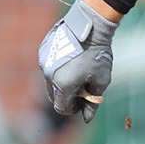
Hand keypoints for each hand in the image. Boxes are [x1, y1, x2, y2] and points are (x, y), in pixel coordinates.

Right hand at [38, 0, 117, 121]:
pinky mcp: (43, 50)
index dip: (74, 108)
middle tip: (83, 88)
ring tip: (79, 72)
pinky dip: (58, 69)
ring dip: (62, 82)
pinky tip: (72, 60)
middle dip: (67, 97)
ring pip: (50, 81)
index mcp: (63, 85)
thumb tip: (86, 118)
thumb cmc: (98, 54)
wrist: (91, 24)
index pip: (62, 107)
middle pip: (54, 96)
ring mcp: (44, 61)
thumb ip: (92, 102)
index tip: (84, 101)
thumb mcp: (101, 81)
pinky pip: (48, 67)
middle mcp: (49, 75)